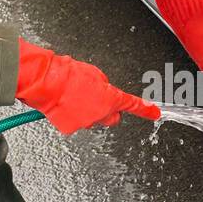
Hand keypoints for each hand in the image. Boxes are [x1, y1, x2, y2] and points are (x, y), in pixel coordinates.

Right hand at [16, 39, 160, 134]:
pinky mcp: (71, 128)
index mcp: (110, 98)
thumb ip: (104, 85)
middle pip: (112, 118)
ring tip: (73, 98)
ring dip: (86, 112)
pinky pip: (75, 122)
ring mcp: (86, 123)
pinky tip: (64, 104)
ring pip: (92, 120)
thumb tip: (104, 90)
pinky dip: (70, 115)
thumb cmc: (68, 74)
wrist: (48, 82)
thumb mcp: (94, 73)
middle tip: (96, 101)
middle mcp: (101, 114)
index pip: (132, 104)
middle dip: (108, 111)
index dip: (145, 110)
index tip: (154, 113)